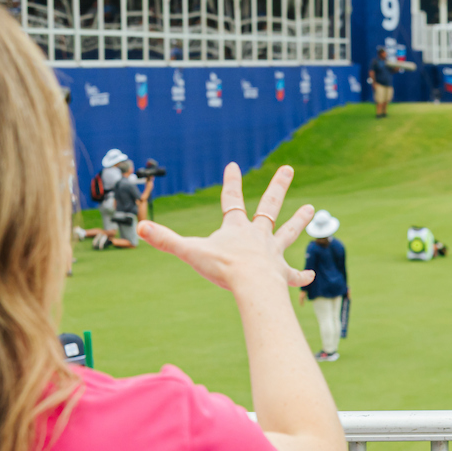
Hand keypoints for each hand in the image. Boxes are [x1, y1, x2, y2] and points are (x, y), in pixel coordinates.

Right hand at [139, 163, 312, 293]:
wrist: (252, 285)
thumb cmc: (223, 268)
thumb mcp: (190, 251)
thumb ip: (166, 240)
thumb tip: (140, 227)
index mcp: (237, 228)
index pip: (232, 200)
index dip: (231, 182)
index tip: (233, 165)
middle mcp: (258, 236)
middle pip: (269, 206)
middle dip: (277, 187)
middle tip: (288, 169)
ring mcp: (272, 253)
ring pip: (288, 232)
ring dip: (299, 221)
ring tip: (311, 208)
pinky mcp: (281, 273)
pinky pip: (293, 274)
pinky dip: (301, 276)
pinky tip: (310, 276)